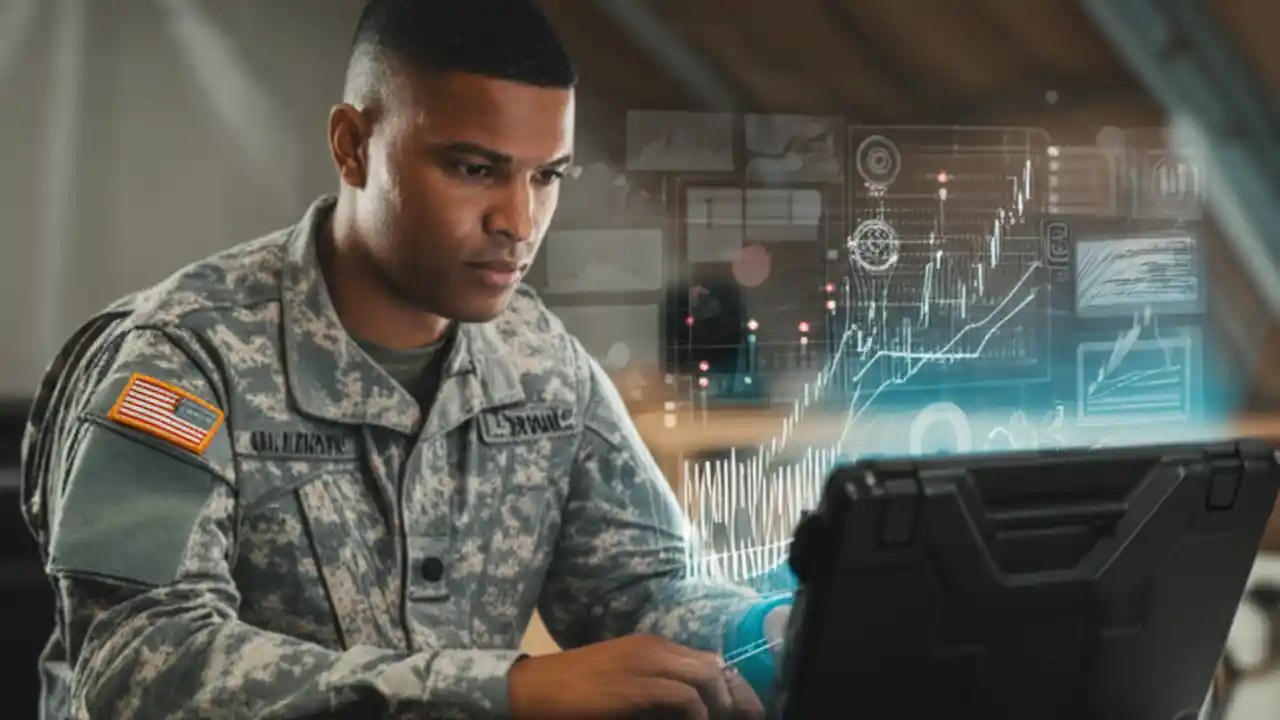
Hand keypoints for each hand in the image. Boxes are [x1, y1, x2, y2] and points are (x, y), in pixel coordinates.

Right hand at [507, 634, 764, 718]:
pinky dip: (699, 714)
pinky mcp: (635, 686)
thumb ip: (653, 687)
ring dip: (721, 705)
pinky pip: (684, 696)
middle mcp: (652, 648)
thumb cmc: (573, 690)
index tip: (747, 711)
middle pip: (715, 666)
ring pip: (706, 676)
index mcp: (650, 646)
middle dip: (738, 697)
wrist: (532, 689)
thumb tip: (689, 705)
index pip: (709, 660)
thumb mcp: (620, 683)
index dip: (734, 687)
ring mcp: (644, 664)